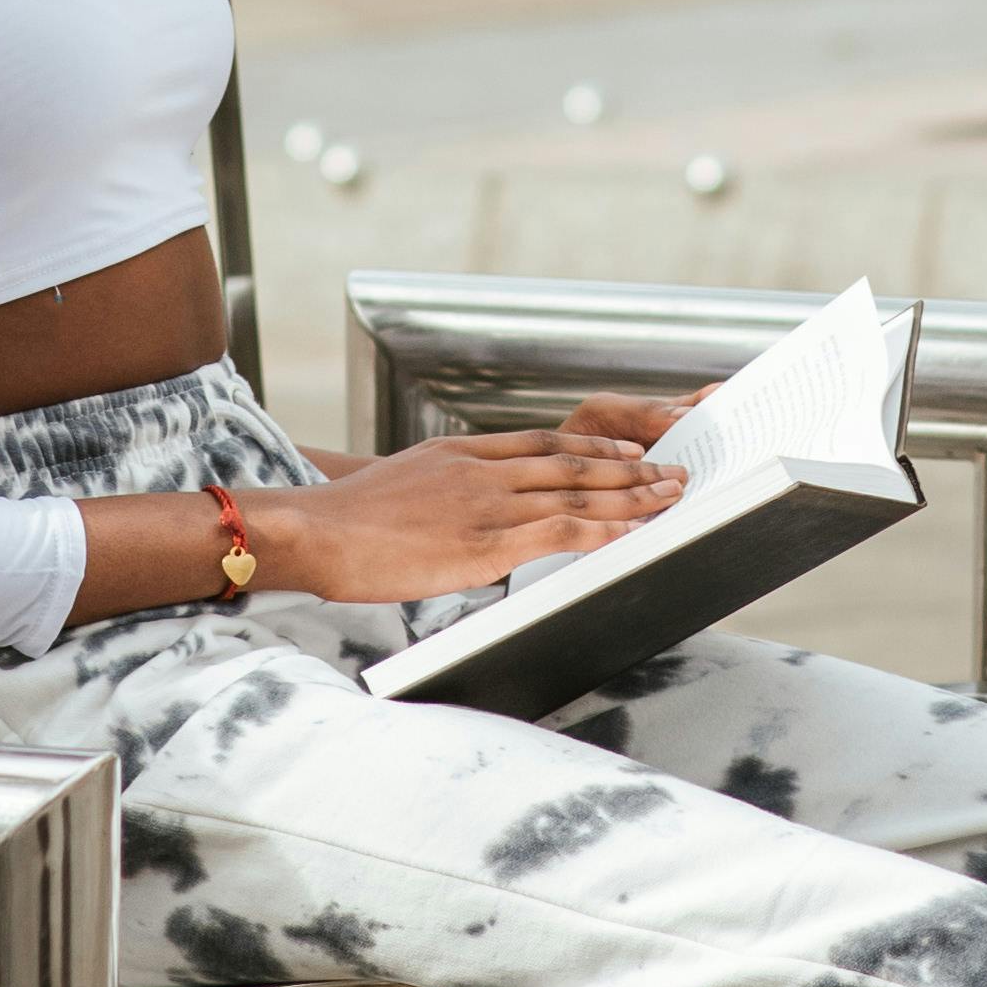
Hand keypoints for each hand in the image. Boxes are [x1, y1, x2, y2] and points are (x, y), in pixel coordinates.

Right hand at [273, 403, 672, 603]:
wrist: (316, 529)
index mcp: (460, 453)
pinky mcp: (486, 543)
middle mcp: (482, 470)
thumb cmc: (344, 521)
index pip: (542, 442)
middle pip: (572, 461)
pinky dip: (604, 530)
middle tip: (670, 469)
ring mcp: (487, 504)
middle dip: (629, 466)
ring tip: (670, 496)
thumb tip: (464, 517)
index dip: (591, 446)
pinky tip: (632, 532)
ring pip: (577, 493)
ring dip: (632, 495)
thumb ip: (443, 492)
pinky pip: (561, 532)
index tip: (626, 448)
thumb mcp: (401, 484)